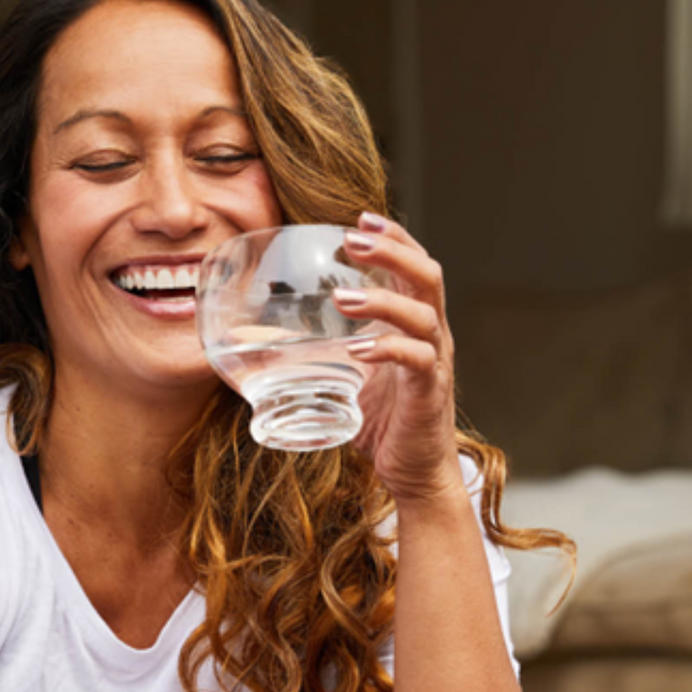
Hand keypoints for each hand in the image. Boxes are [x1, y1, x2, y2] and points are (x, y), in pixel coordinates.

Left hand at [333, 211, 466, 507]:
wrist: (416, 474)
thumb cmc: (383, 422)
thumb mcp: (347, 375)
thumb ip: (319, 350)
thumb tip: (256, 337)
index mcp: (416, 323)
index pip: (413, 266)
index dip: (393, 237)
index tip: (361, 217)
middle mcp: (432, 335)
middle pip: (427, 275)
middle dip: (393, 250)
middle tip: (354, 238)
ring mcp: (434, 362)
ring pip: (422, 313)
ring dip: (381, 299)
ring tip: (342, 297)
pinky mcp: (429, 393)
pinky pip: (416, 360)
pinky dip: (387, 348)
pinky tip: (358, 347)